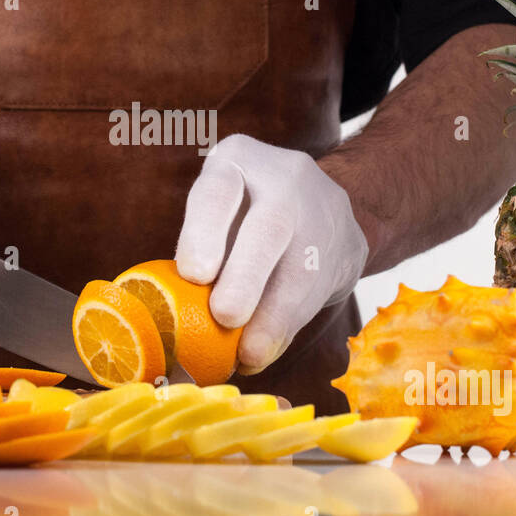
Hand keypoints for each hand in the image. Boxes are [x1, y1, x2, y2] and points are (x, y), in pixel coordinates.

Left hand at [175, 134, 367, 373]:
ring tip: (246, 354)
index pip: (219, 189)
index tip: (193, 274)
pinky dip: (287, 328)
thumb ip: (198, 247)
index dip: (205, 231)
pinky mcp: (349, 244)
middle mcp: (284, 177)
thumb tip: (166, 312)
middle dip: (246, 278)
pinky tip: (265, 351)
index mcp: (238, 161)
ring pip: (302, 267)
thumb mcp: (217, 209)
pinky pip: (320, 291)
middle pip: (269, 227)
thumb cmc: (245, 215)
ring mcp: (323, 209)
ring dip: (271, 318)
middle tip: (223, 317)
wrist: (320, 204)